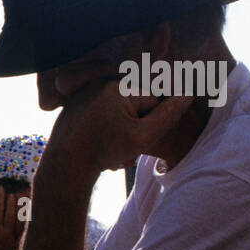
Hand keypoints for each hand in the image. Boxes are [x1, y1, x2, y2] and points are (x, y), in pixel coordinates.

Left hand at [48, 64, 194, 174]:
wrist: (63, 166)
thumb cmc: (102, 151)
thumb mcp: (143, 136)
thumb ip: (168, 115)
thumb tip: (187, 95)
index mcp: (118, 86)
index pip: (152, 100)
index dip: (151, 125)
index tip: (138, 141)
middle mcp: (99, 84)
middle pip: (133, 106)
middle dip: (135, 129)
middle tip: (126, 152)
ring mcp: (84, 94)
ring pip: (117, 112)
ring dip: (121, 132)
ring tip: (114, 153)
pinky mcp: (74, 105)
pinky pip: (100, 114)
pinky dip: (105, 129)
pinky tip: (101, 147)